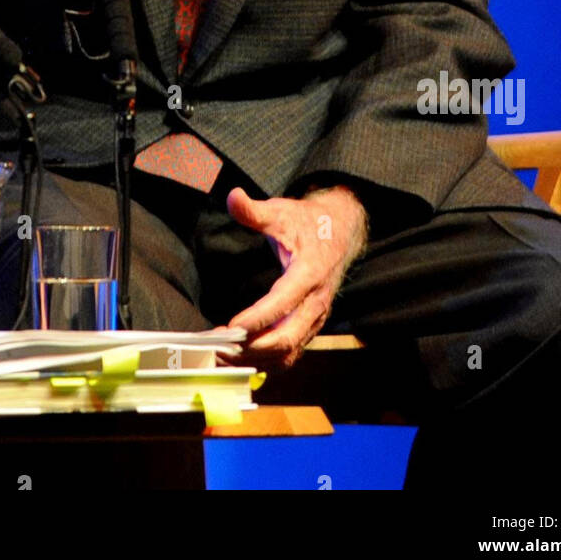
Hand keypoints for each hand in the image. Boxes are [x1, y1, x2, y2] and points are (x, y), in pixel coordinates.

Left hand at [222, 186, 368, 367]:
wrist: (341, 232)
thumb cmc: (307, 223)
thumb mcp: (281, 211)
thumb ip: (254, 210)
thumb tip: (233, 197)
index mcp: (310, 273)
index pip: (284, 302)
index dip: (258, 318)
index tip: (231, 326)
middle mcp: (316, 302)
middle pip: (287, 338)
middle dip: (252, 347)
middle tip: (219, 347)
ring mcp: (315, 318)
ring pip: (288, 352)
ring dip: (255, 359)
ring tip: (223, 356)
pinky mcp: (310, 327)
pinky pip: (290, 354)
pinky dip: (266, 362)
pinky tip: (241, 359)